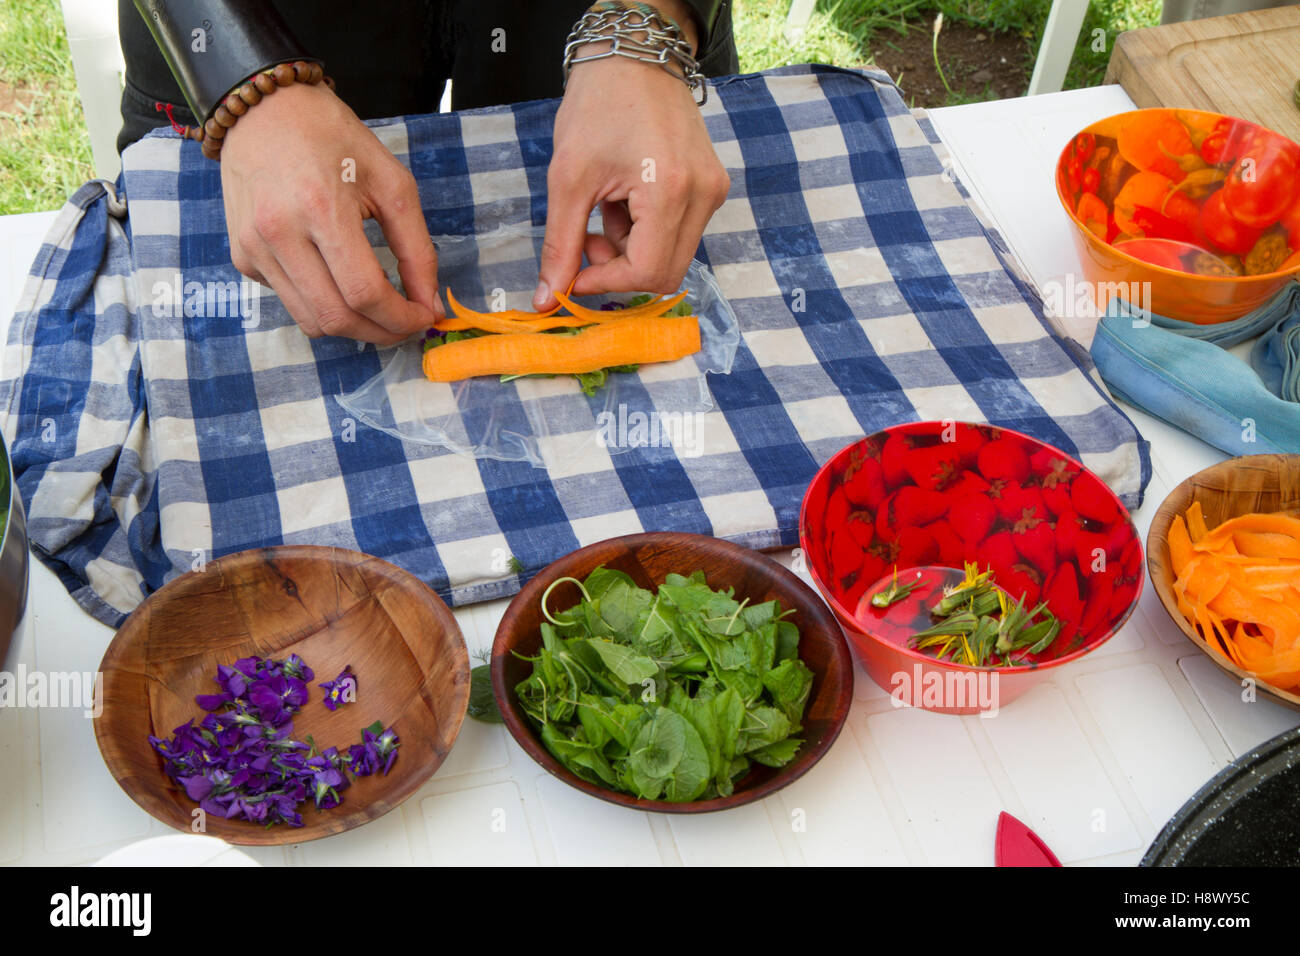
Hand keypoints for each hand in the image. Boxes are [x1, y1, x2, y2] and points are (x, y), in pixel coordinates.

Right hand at [221, 80, 442, 344]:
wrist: (264, 109)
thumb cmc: (334, 138)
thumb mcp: (391, 182)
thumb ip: (416, 248)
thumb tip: (429, 304)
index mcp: (321, 208)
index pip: (364, 292)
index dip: (401, 317)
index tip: (423, 317)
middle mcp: (278, 233)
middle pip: (336, 317)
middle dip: (381, 332)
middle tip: (406, 325)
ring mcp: (253, 248)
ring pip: (311, 321)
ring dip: (352, 327)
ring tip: (378, 309)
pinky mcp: (242, 256)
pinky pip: (290, 300)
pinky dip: (321, 302)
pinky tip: (336, 277)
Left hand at [535, 50, 728, 309]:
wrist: (634, 56)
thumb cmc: (599, 104)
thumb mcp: (568, 178)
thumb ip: (560, 245)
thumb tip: (546, 300)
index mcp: (671, 191)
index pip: (647, 272)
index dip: (605, 282)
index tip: (573, 275)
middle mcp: (704, 194)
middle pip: (666, 272)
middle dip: (619, 269)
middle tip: (587, 240)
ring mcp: (712, 190)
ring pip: (672, 255)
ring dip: (631, 250)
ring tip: (605, 209)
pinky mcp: (711, 185)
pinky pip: (679, 232)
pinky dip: (645, 231)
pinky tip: (623, 200)